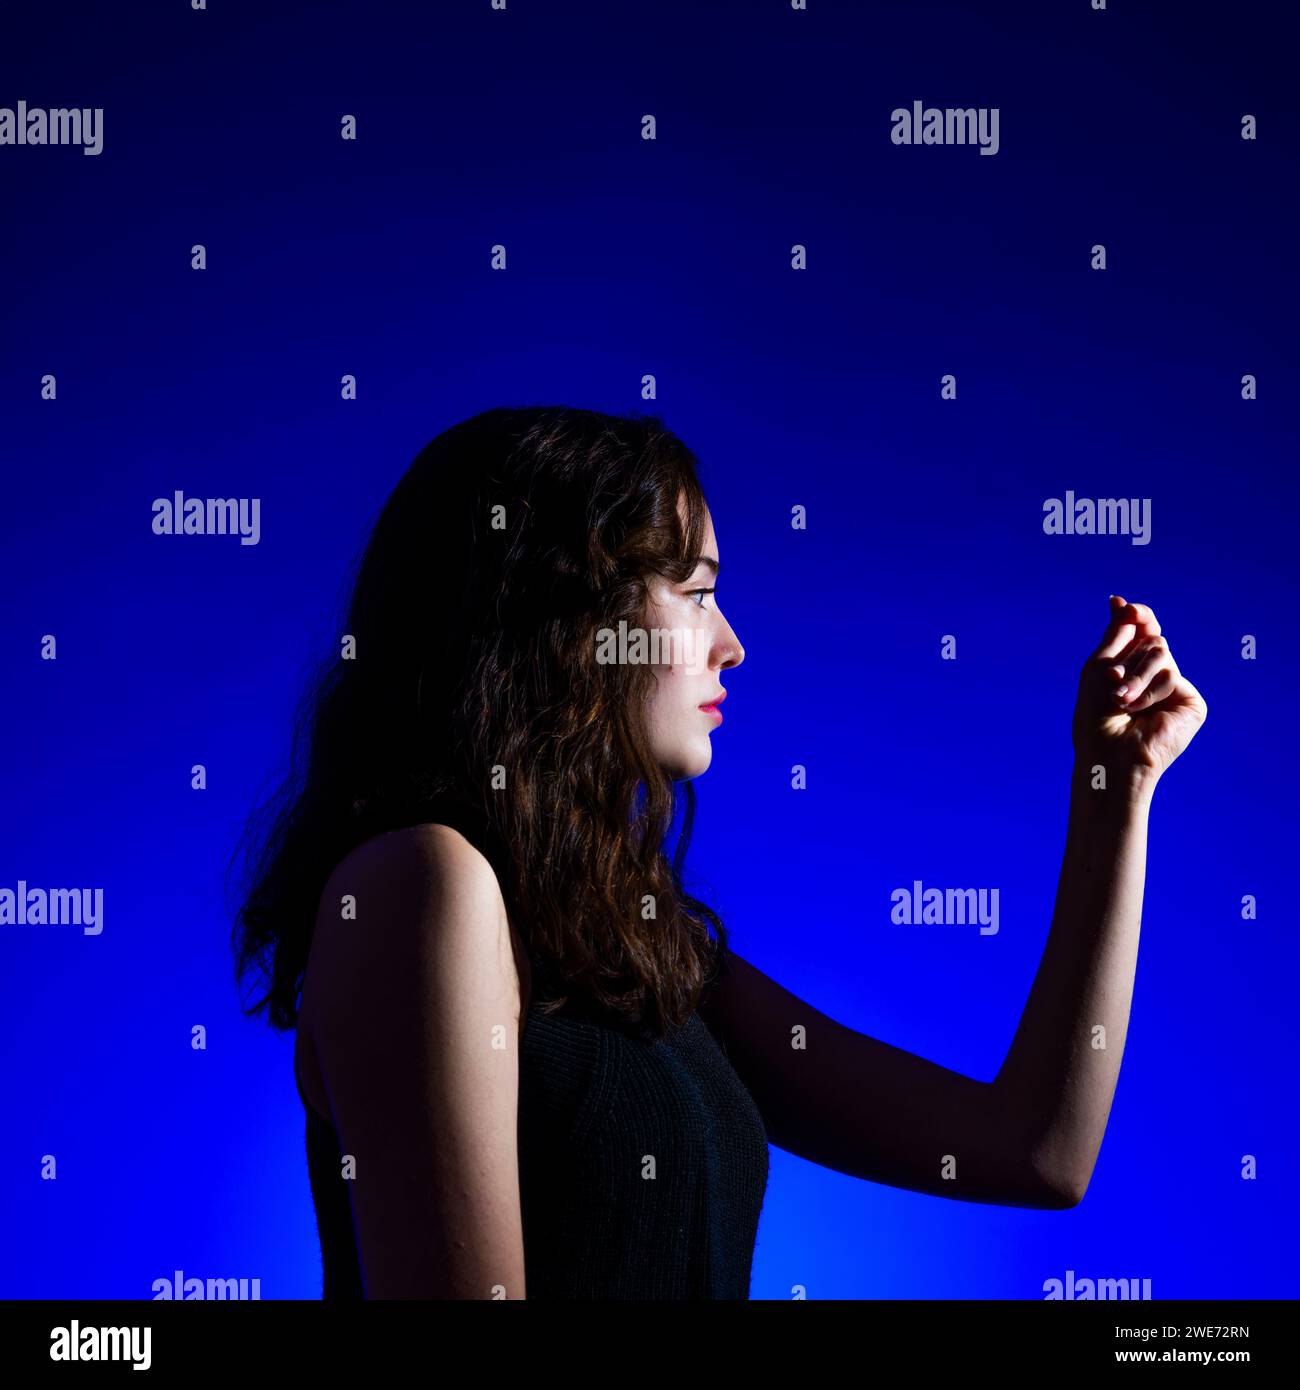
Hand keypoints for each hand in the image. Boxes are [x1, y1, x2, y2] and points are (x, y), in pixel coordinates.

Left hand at [1073, 595, 1207, 783]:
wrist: (1107, 753)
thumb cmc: (1095, 716)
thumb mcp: (1100, 667)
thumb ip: (1116, 633)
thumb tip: (1120, 601)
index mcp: (1133, 667)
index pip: (1143, 630)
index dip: (1138, 616)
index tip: (1125, 608)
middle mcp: (1155, 677)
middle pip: (1151, 639)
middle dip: (1127, 657)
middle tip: (1112, 681)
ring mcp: (1174, 690)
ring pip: (1162, 653)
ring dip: (1135, 676)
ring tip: (1120, 701)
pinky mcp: (1191, 704)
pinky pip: (1172, 675)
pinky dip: (1150, 690)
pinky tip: (1138, 710)